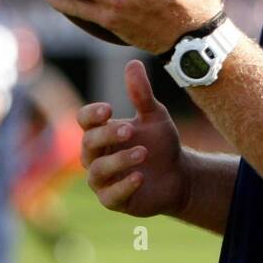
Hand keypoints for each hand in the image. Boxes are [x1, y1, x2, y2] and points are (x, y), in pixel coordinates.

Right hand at [78, 60, 189, 218]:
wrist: (178, 175)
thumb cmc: (160, 143)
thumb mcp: (154, 116)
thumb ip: (141, 93)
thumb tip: (133, 63)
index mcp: (101, 132)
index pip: (84, 121)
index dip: (91, 115)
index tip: (108, 110)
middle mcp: (95, 156)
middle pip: (88, 144)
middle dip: (107, 136)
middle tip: (130, 129)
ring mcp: (102, 180)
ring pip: (98, 171)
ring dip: (118, 161)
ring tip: (143, 152)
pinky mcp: (113, 200)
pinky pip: (110, 196)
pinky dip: (123, 185)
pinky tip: (140, 176)